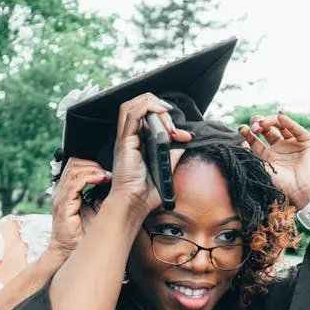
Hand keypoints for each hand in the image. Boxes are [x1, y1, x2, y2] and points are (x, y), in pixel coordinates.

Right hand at [47, 158, 110, 257]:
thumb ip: (97, 197)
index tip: (107, 173)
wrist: (67, 253)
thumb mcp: (92, 211)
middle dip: (93, 164)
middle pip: (74, 164)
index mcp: (67, 192)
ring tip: (106, 176)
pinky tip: (101, 180)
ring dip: (93, 169)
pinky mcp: (63, 204)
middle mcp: (62, 192)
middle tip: (108, 173)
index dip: (91, 165)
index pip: (75, 167)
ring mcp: (61, 197)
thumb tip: (113, 187)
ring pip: (74, 169)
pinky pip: (75, 183)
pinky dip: (90, 178)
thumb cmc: (81, 236)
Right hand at [109, 93, 192, 213]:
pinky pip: (133, 113)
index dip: (167, 119)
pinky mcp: (125, 141)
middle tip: (174, 126)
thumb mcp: (165, 170)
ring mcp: (126, 138)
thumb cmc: (145, 194)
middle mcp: (129, 138)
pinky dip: (149, 108)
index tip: (184, 135)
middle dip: (160, 107)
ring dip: (155, 105)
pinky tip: (162, 117)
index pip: (148, 117)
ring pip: (134, 105)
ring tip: (168, 118)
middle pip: (138, 105)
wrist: (135, 205)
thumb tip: (183, 144)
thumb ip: (172, 156)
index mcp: (136, 143)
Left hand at [239, 112, 309, 207]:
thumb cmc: (281, 184)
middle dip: (259, 125)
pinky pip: (297, 129)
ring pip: (281, 126)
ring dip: (271, 121)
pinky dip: (289, 122)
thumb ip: (252, 157)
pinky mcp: (307, 142)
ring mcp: (293, 144)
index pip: (256, 141)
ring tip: (263, 123)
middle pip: (267, 130)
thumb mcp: (262, 170)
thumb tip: (242, 143)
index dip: (248, 134)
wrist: (302, 190)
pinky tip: (280, 117)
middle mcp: (280, 148)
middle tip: (254, 126)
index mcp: (268, 156)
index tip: (241, 129)